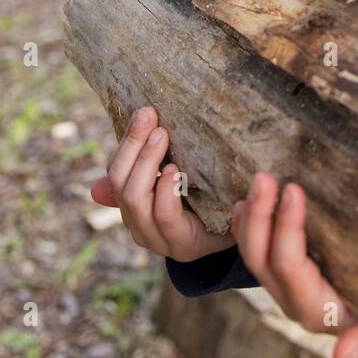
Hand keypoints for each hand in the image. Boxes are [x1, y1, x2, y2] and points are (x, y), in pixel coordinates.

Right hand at [91, 106, 236, 262]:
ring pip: (135, 199)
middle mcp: (138, 224)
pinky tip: (175, 170)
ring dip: (147, 163)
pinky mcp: (183, 245)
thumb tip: (120, 152)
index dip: (127, 142)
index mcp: (133, 206)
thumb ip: (155, 163)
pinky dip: (166, 190)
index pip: (115, 172)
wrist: (242, 234)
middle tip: (150, 116)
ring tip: (161, 135)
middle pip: (120, 183)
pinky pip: (165, 216)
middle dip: (133, 146)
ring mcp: (157, 239)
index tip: (143, 112)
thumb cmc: (210, 201)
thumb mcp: (182, 178)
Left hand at [233, 171, 357, 357]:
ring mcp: (282, 287)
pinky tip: (245, 201)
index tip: (294, 190)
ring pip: (251, 253)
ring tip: (257, 180)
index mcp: (313, 308)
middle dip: (260, 215)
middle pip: (260, 258)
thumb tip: (344, 354)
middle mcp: (291, 299)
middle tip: (265, 176)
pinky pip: (255, 250)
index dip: (286, 228)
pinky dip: (247, 224)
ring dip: (251, 215)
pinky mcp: (283, 274)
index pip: (288, 265)